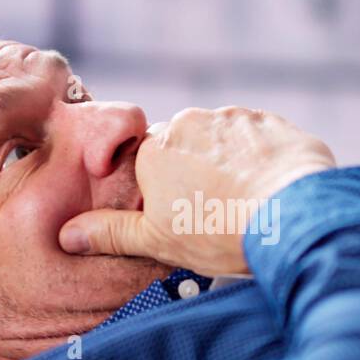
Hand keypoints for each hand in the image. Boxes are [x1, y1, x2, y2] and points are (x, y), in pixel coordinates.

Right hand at [58, 107, 335, 274]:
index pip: (149, 164)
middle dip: (198, 175)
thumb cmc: (219, 233)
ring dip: (232, 166)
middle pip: (187, 148)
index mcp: (155, 149)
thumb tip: (67, 234)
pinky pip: (261, 140)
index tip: (185, 217)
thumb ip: (109, 232)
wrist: (291, 216)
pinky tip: (273, 190)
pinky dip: (264, 161)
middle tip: (218, 214)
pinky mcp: (273, 122)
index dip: (166, 193)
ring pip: (225, 143)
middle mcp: (190, 122)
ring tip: (249, 205)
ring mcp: (234, 118)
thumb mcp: (156, 240)